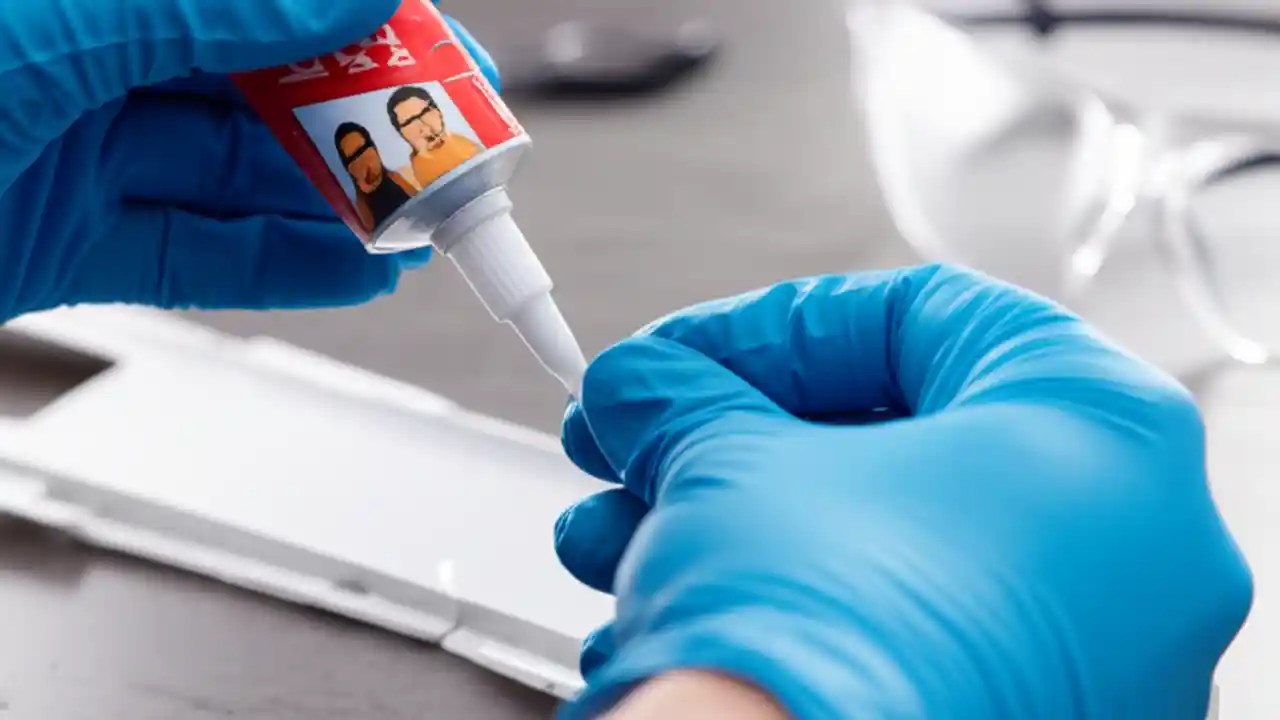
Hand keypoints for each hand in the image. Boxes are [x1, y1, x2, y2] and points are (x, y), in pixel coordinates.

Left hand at [0, 0, 496, 321]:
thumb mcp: (54, 22)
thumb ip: (212, 4)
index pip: (253, 0)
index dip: (358, 22)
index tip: (437, 46)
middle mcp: (78, 65)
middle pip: (256, 88)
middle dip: (359, 116)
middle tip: (442, 141)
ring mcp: (69, 159)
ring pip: (238, 177)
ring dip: (339, 199)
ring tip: (423, 215)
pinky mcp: (61, 249)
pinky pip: (198, 257)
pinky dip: (285, 267)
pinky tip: (359, 267)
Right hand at [556, 265, 1251, 717]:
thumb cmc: (819, 645)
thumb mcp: (727, 467)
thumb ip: (684, 396)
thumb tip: (646, 388)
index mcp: (1100, 436)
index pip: (918, 316)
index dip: (767, 328)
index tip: (680, 357)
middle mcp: (1126, 550)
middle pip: (888, 438)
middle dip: (725, 441)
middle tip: (644, 443)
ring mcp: (1086, 654)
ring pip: (875, 543)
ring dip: (727, 529)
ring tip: (619, 541)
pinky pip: (891, 631)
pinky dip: (781, 609)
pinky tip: (672, 617)